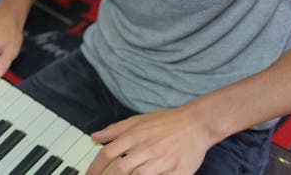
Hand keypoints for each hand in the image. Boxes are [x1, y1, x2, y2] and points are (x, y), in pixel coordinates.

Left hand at [86, 106, 215, 174]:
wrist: (196, 124)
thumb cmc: (165, 122)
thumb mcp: (138, 120)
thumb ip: (115, 130)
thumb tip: (94, 137)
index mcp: (135, 136)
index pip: (107, 154)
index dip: (95, 167)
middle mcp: (146, 149)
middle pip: (120, 169)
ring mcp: (162, 162)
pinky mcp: (177, 172)